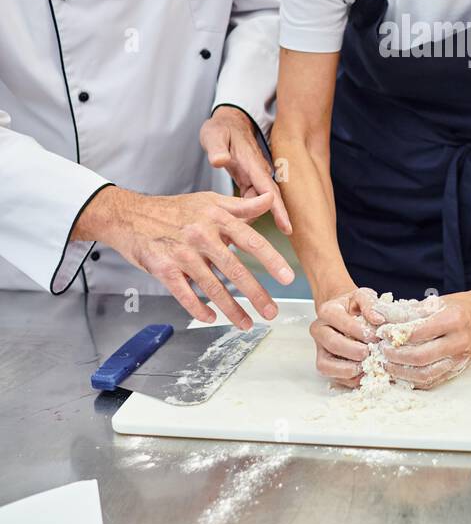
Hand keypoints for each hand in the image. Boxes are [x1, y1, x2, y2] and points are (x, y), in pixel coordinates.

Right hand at [72, 187, 293, 328]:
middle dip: (256, 293)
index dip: (271, 260)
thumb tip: (269, 199)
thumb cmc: (175, 209)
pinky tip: (211, 319)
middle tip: (272, 312)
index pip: (250, 240)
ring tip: (247, 324)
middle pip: (234, 269)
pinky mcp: (163, 268)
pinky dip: (198, 309)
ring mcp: (181, 253)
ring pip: (212, 286)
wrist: (130, 215)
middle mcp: (201, 235)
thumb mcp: (209, 201)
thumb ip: (241, 205)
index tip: (288, 278)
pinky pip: (185, 294)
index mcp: (216, 217)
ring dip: (231, 309)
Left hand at [200, 106, 290, 234]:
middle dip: (272, 222)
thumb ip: (216, 149)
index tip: (287, 227)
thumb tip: (219, 160)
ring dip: (252, 218)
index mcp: (252, 163)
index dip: (277, 209)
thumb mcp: (213, 135)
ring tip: (234, 235)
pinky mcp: (251, 181)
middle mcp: (258, 172)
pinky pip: (253, 201)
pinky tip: (234, 222)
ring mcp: (256, 177)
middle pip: (270, 200)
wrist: (228, 122)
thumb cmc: (221, 129)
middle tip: (256, 243)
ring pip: (260, 203)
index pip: (268, 189)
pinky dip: (246, 212)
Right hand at [310, 288, 377, 386]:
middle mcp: (320, 330)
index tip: (373, 336)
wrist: (345, 313)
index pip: (338, 321)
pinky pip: (333, 377)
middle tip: (369, 352)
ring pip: (326, 365)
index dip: (357, 331)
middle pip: (332, 344)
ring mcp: (321, 349)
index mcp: (327, 311)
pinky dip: (349, 379)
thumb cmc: (354, 306)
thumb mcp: (363, 296)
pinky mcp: (326, 364)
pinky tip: (364, 373)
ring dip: (347, 370)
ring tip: (365, 366)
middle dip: (353, 351)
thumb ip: (370, 304)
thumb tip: (378, 319)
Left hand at [368, 289, 470, 389]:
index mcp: (452, 320)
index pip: (418, 332)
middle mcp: (458, 342)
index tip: (382, 333)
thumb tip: (383, 317)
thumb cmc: (461, 306)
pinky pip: (433, 380)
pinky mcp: (459, 369)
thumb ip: (411, 311)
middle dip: (395, 356)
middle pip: (420, 357)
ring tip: (387, 365)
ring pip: (426, 374)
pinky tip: (401, 373)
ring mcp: (460, 358)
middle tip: (381, 351)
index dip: (395, 335)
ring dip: (402, 372)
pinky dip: (414, 380)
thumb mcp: (438, 302)